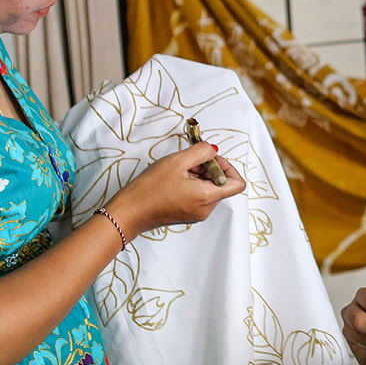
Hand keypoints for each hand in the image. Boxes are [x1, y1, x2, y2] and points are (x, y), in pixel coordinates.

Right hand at [105, 141, 244, 236]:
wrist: (128, 212)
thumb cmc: (149, 189)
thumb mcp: (177, 161)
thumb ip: (201, 152)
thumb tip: (213, 150)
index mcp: (207, 198)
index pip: (237, 183)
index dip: (227, 166)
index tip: (210, 158)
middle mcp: (206, 209)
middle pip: (221, 184)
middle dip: (209, 168)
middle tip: (189, 161)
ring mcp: (197, 213)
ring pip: (209, 189)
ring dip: (199, 175)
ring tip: (178, 170)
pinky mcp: (187, 214)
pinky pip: (199, 196)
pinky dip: (192, 184)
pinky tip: (174, 179)